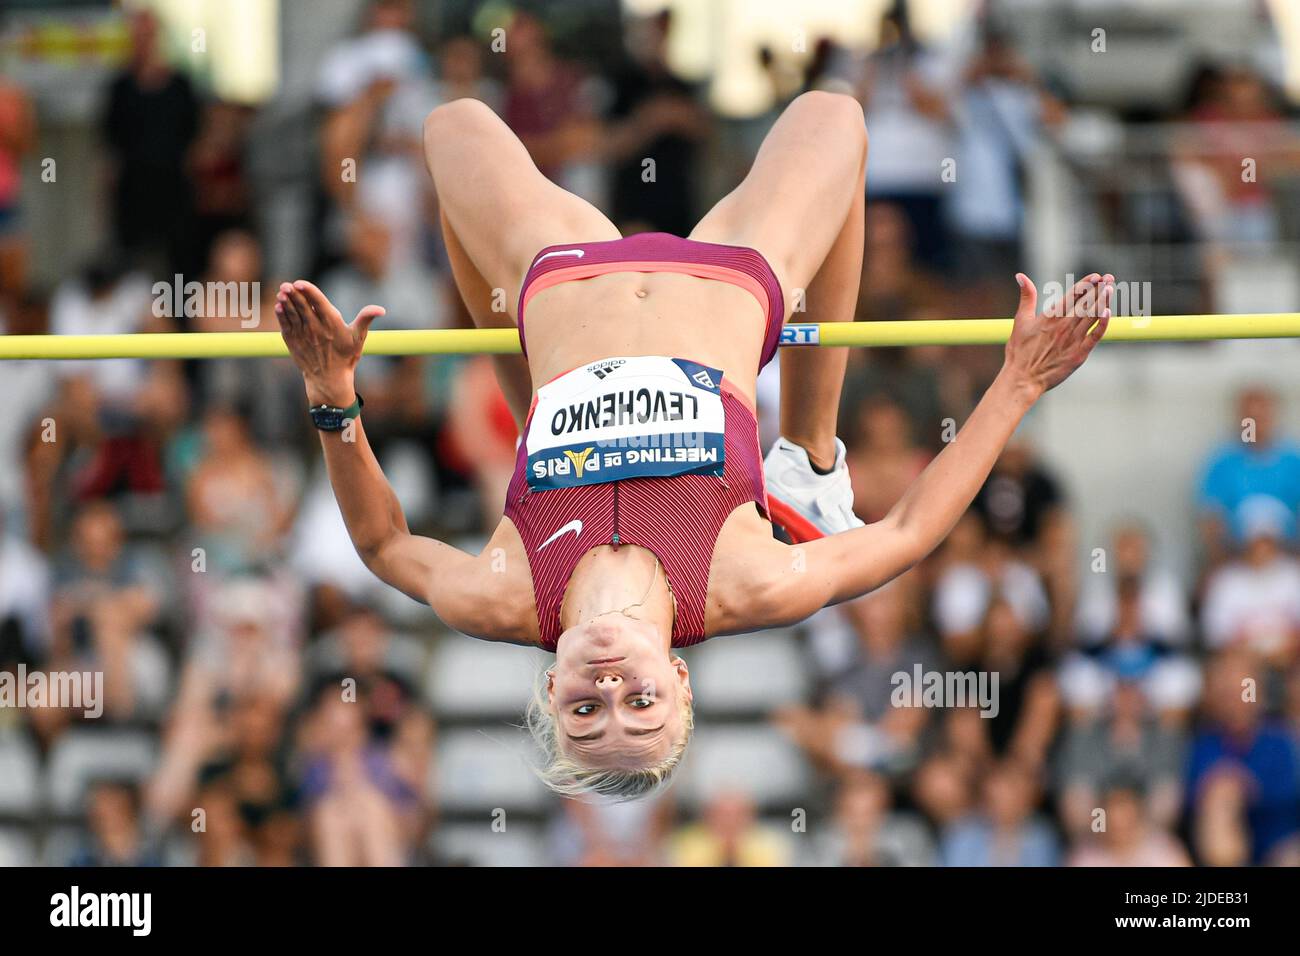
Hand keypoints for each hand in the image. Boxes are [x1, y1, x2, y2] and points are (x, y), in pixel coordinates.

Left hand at [275, 280, 384, 405]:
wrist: (329, 379)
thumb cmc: (346, 356)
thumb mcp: (358, 338)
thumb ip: (366, 319)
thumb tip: (381, 310)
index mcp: (332, 324)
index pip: (318, 302)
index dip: (308, 291)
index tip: (299, 283)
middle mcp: (315, 328)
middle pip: (302, 306)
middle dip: (293, 294)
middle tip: (287, 285)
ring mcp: (302, 335)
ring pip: (292, 313)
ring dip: (286, 302)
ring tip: (282, 292)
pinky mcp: (293, 342)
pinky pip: (285, 325)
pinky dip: (281, 315)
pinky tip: (279, 306)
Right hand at [1002, 272, 1111, 399]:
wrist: (1023, 379)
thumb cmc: (1019, 352)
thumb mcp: (1020, 321)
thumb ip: (1026, 297)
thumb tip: (1020, 276)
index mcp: (1050, 317)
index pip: (1072, 295)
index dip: (1086, 284)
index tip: (1096, 276)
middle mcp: (1063, 326)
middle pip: (1085, 303)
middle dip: (1098, 288)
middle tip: (1109, 278)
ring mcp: (1073, 340)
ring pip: (1092, 316)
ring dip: (1103, 301)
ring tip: (1111, 289)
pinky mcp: (1079, 353)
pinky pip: (1095, 335)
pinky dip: (1103, 323)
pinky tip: (1108, 312)